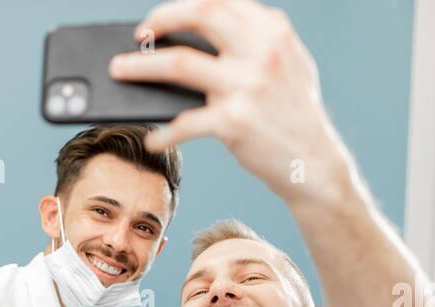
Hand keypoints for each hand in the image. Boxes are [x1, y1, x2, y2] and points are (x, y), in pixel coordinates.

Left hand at [109, 0, 356, 204]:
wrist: (316, 163)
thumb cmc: (292, 115)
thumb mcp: (286, 64)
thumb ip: (255, 42)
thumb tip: (198, 35)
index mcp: (272, 30)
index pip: (219, 2)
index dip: (181, 6)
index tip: (159, 19)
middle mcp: (261, 50)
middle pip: (199, 15)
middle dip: (160, 20)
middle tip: (137, 37)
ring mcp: (247, 84)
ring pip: (178, 63)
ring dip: (140, 66)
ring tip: (119, 71)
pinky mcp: (235, 121)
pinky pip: (184, 123)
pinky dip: (163, 132)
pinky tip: (153, 139)